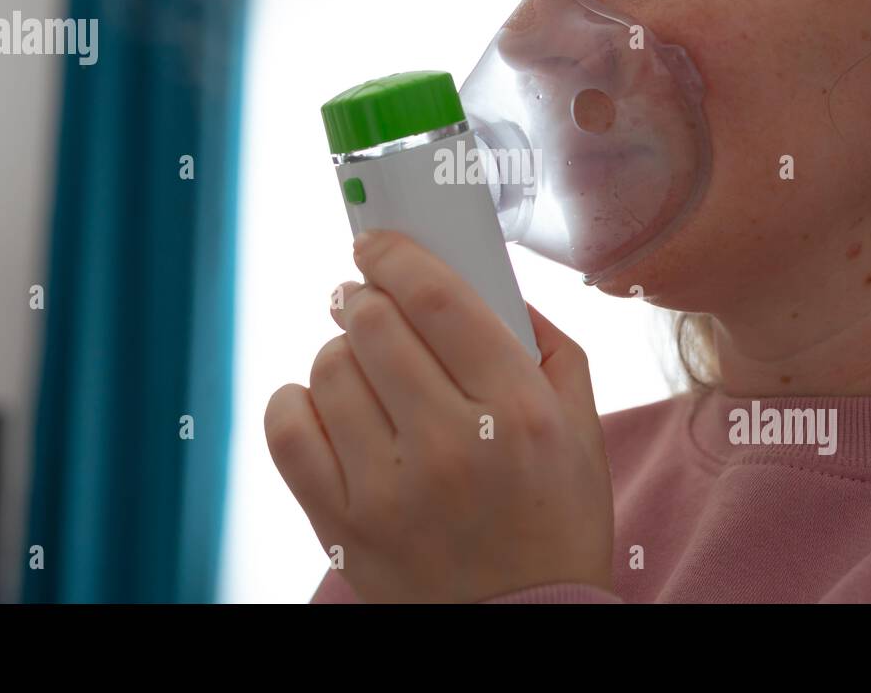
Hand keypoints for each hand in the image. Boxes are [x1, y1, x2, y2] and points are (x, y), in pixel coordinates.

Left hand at [264, 229, 614, 602]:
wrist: (522, 628)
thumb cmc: (555, 522)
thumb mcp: (583, 431)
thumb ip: (548, 346)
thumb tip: (491, 280)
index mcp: (518, 412)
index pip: (439, 298)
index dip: (397, 255)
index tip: (377, 244)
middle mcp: (451, 446)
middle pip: (372, 323)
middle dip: (364, 298)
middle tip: (368, 304)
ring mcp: (388, 489)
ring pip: (328, 368)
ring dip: (341, 354)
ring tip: (365, 374)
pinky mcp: (341, 524)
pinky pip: (287, 427)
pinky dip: (297, 402)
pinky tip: (326, 409)